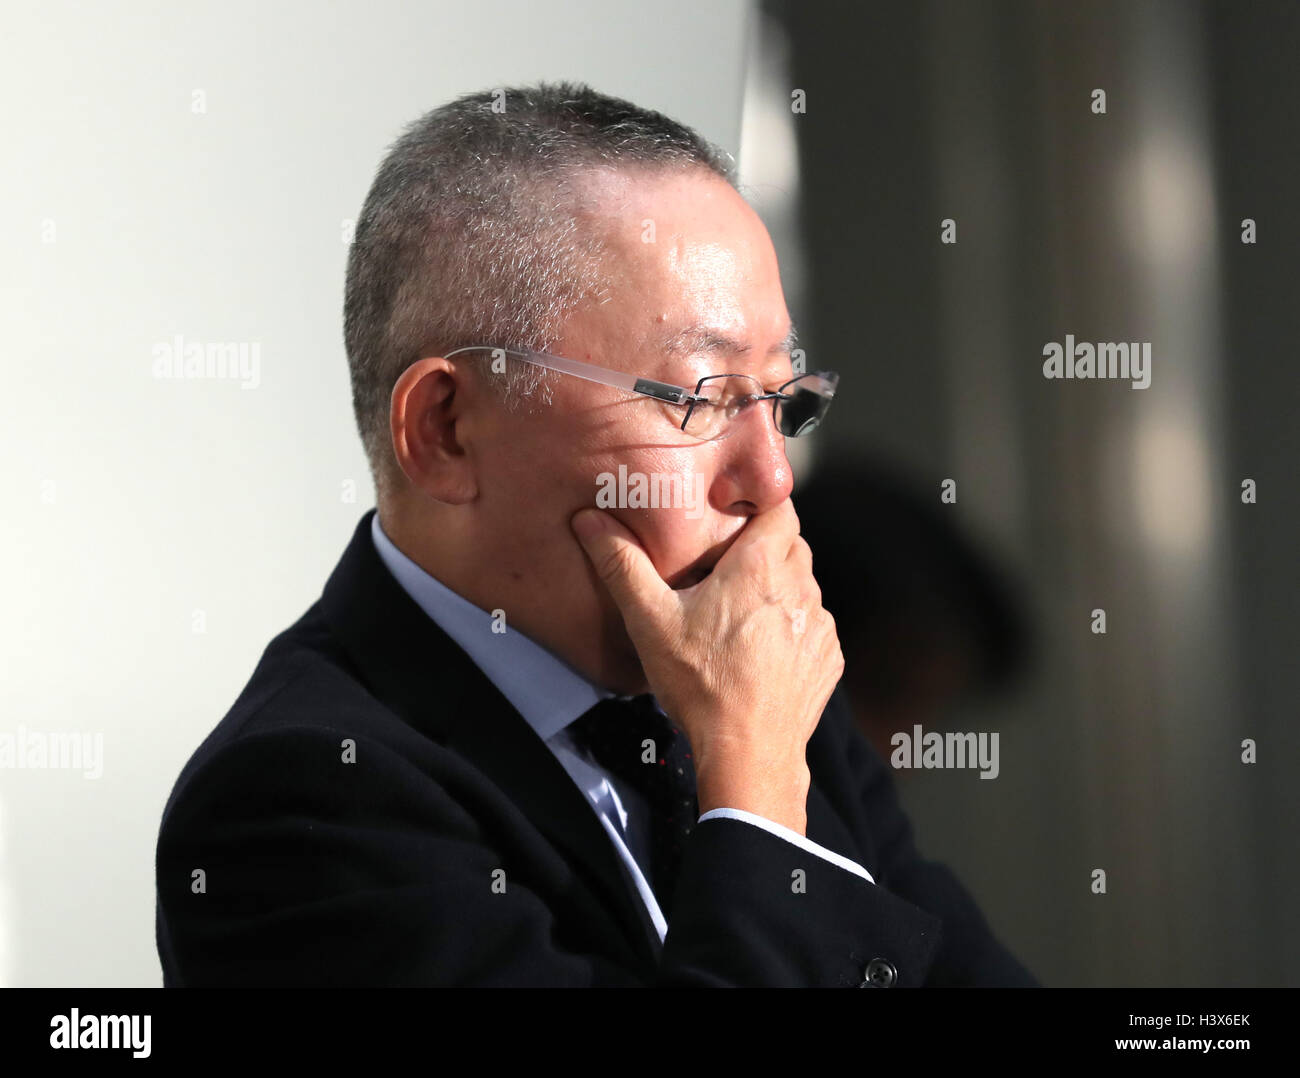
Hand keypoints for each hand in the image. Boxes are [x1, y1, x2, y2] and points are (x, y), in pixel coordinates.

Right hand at [570, 499, 843, 833]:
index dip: (759, 506)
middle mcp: (799, 588)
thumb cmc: (702, 686)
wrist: (749, 754)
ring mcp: (819, 624)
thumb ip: (622, 566)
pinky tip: (761, 649)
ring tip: (740, 614)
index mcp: (760, 567)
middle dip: (763, 548)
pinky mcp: (828, 656)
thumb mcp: (650, 622)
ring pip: (803, 584)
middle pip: (791, 544)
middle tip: (725, 569)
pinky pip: (812, 624)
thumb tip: (592, 523)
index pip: (780, 507)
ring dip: (778, 589)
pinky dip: (791, 626)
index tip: (733, 516)